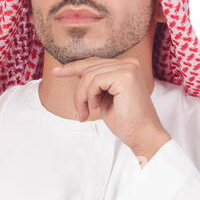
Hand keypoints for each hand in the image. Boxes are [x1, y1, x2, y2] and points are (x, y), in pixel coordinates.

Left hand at [51, 56, 170, 160]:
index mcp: (126, 67)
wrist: (143, 136)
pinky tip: (96, 108)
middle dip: (79, 92)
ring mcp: (127, 68)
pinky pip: (94, 81)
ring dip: (82, 97)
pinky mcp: (125, 76)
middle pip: (89, 68)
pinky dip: (90, 96)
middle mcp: (128, 63)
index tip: (56, 72)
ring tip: (85, 113)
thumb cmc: (126, 122)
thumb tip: (76, 75)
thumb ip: (95, 85)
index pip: (94, 62)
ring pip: (89, 75)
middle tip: (79, 113)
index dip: (73, 67)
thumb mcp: (105, 99)